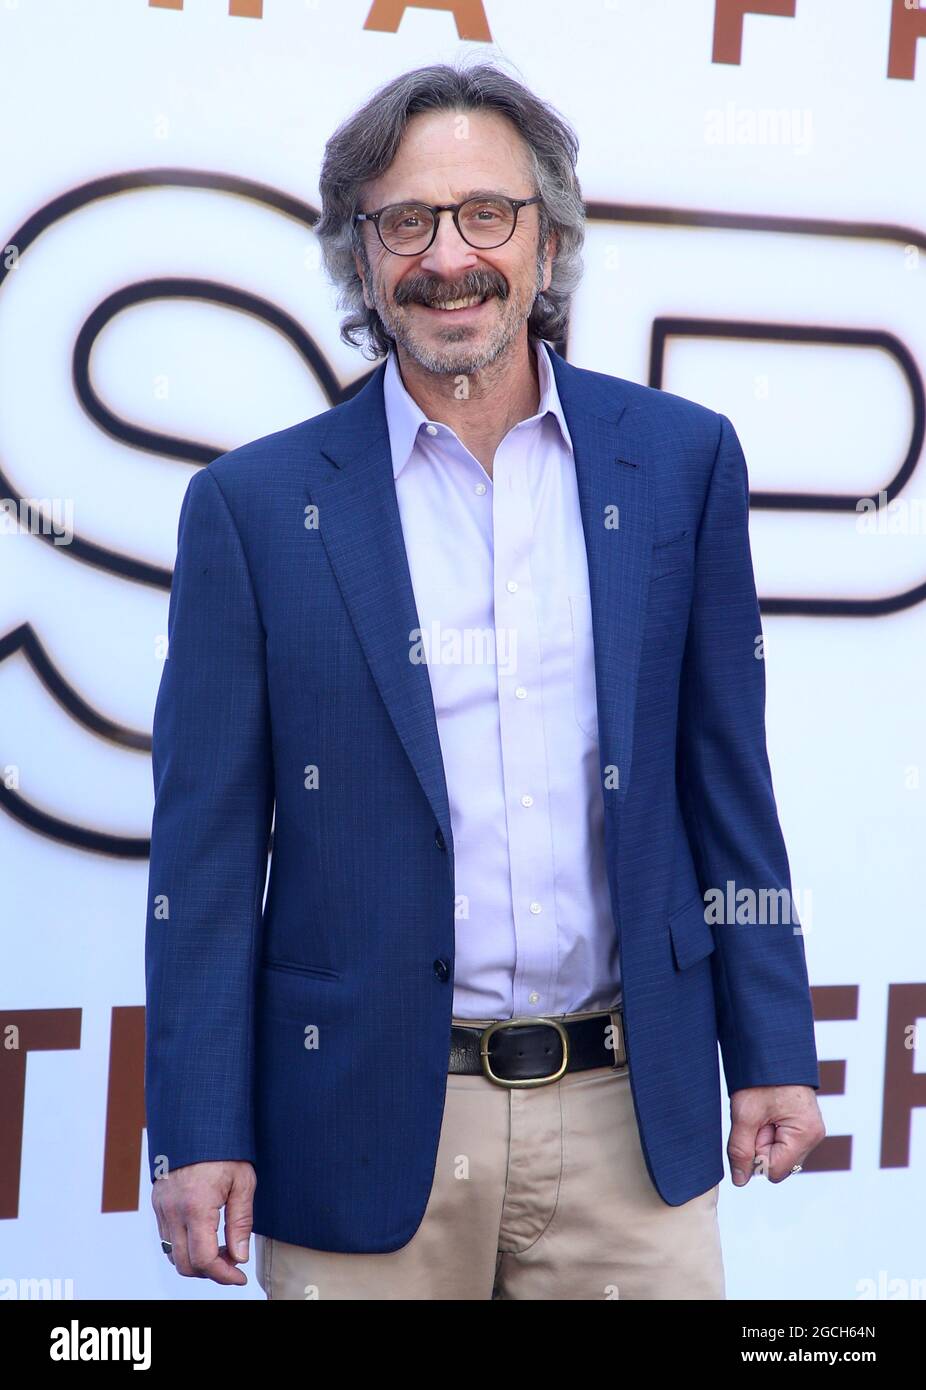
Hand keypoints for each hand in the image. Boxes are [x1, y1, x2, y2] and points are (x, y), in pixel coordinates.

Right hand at [152, 1159, 255, 1283]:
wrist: (197, 1121)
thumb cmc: (224, 1148)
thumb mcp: (243, 1181)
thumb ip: (240, 1222)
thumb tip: (239, 1257)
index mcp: (196, 1206)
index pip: (205, 1259)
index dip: (224, 1275)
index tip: (240, 1276)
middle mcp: (173, 1211)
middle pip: (185, 1264)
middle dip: (211, 1272)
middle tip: (233, 1263)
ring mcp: (162, 1208)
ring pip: (173, 1255)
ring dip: (196, 1262)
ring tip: (222, 1250)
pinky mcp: (158, 1203)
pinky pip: (167, 1238)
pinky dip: (184, 1247)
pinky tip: (205, 1236)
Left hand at [727, 1085, 824, 1186]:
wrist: (772, 1048)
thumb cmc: (762, 1078)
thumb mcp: (745, 1114)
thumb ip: (740, 1150)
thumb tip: (740, 1181)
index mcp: (805, 1135)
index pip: (774, 1171)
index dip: (755, 1156)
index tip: (750, 1130)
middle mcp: (813, 1137)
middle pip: (777, 1164)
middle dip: (760, 1146)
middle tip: (755, 1118)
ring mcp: (809, 1131)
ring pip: (778, 1153)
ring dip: (763, 1138)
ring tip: (762, 1113)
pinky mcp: (802, 1125)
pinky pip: (782, 1141)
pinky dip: (769, 1130)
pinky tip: (767, 1112)